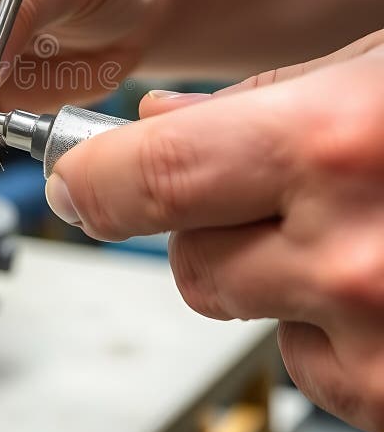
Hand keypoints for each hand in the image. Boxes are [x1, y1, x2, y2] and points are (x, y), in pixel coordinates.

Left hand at [46, 31, 383, 431]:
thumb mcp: (372, 72)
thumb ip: (254, 103)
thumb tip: (153, 123)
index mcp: (330, 145)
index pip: (142, 180)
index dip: (91, 180)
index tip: (77, 180)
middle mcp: (350, 254)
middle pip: (184, 257)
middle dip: (201, 221)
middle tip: (262, 186)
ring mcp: (382, 338)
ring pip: (241, 307)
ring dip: (269, 270)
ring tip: (358, 225)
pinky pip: (311, 359)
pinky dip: (325, 322)